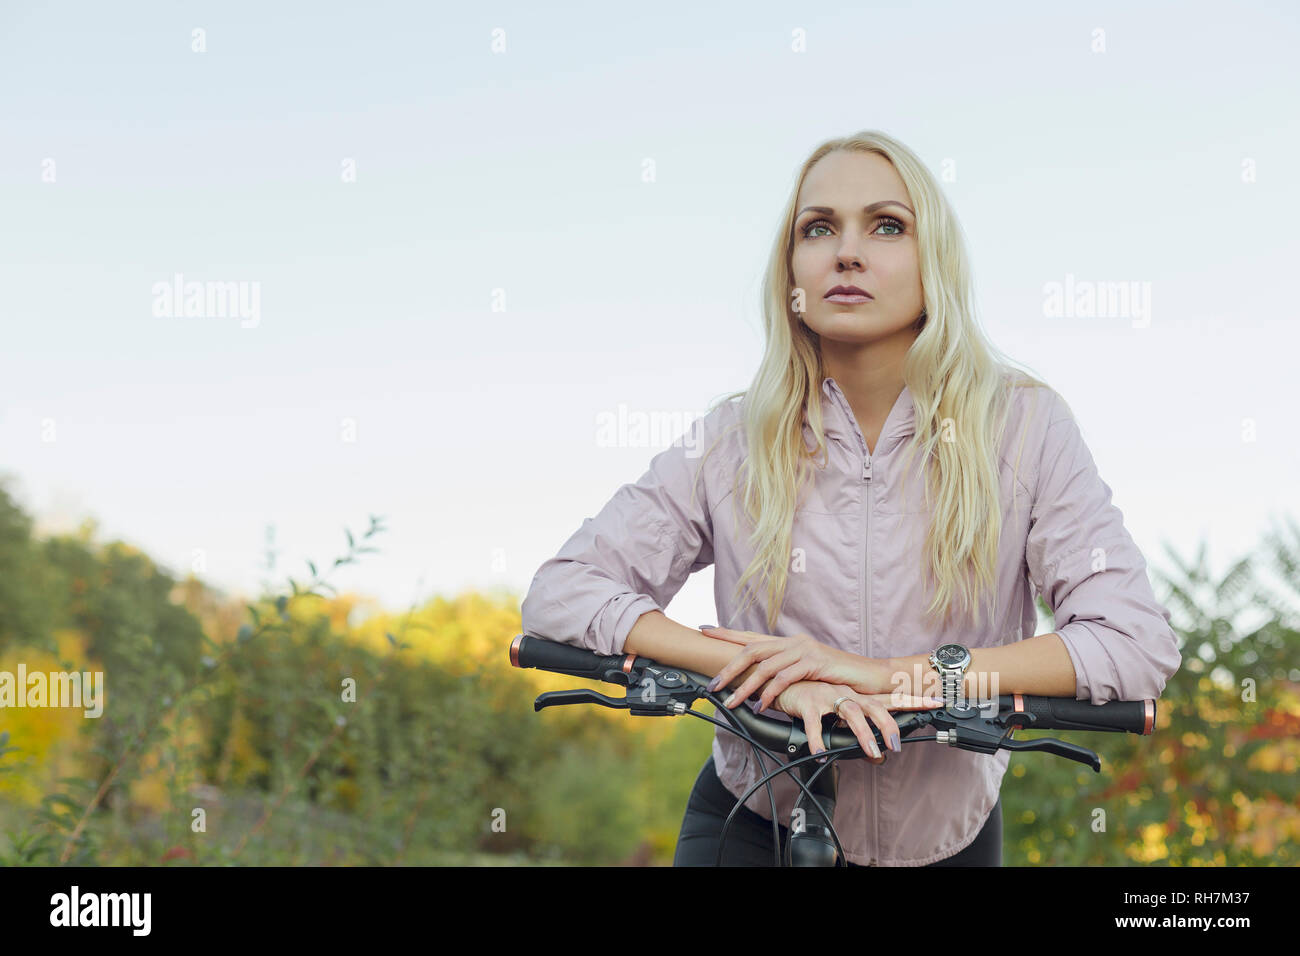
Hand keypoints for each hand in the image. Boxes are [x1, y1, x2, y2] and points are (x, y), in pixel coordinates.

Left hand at [702, 626, 892, 710]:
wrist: (872, 676)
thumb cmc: (839, 678)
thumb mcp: (809, 674)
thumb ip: (788, 674)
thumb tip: (764, 685)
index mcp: (789, 642)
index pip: (752, 636)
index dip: (727, 634)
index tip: (704, 631)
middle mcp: (794, 641)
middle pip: (752, 649)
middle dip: (729, 666)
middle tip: (712, 684)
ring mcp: (804, 650)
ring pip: (765, 665)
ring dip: (745, 686)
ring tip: (730, 702)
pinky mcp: (815, 662)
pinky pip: (785, 677)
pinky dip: (770, 692)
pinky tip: (761, 705)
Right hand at [772, 680, 945, 764]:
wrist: (779, 678)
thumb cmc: (811, 698)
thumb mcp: (837, 715)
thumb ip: (858, 734)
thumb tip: (879, 759)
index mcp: (857, 695)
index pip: (890, 697)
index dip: (914, 699)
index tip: (937, 702)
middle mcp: (846, 693)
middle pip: (875, 705)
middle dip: (890, 724)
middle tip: (898, 745)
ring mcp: (827, 695)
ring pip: (850, 713)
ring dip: (862, 734)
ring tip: (872, 753)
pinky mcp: (807, 702)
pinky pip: (813, 724)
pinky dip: (817, 739)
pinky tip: (820, 753)